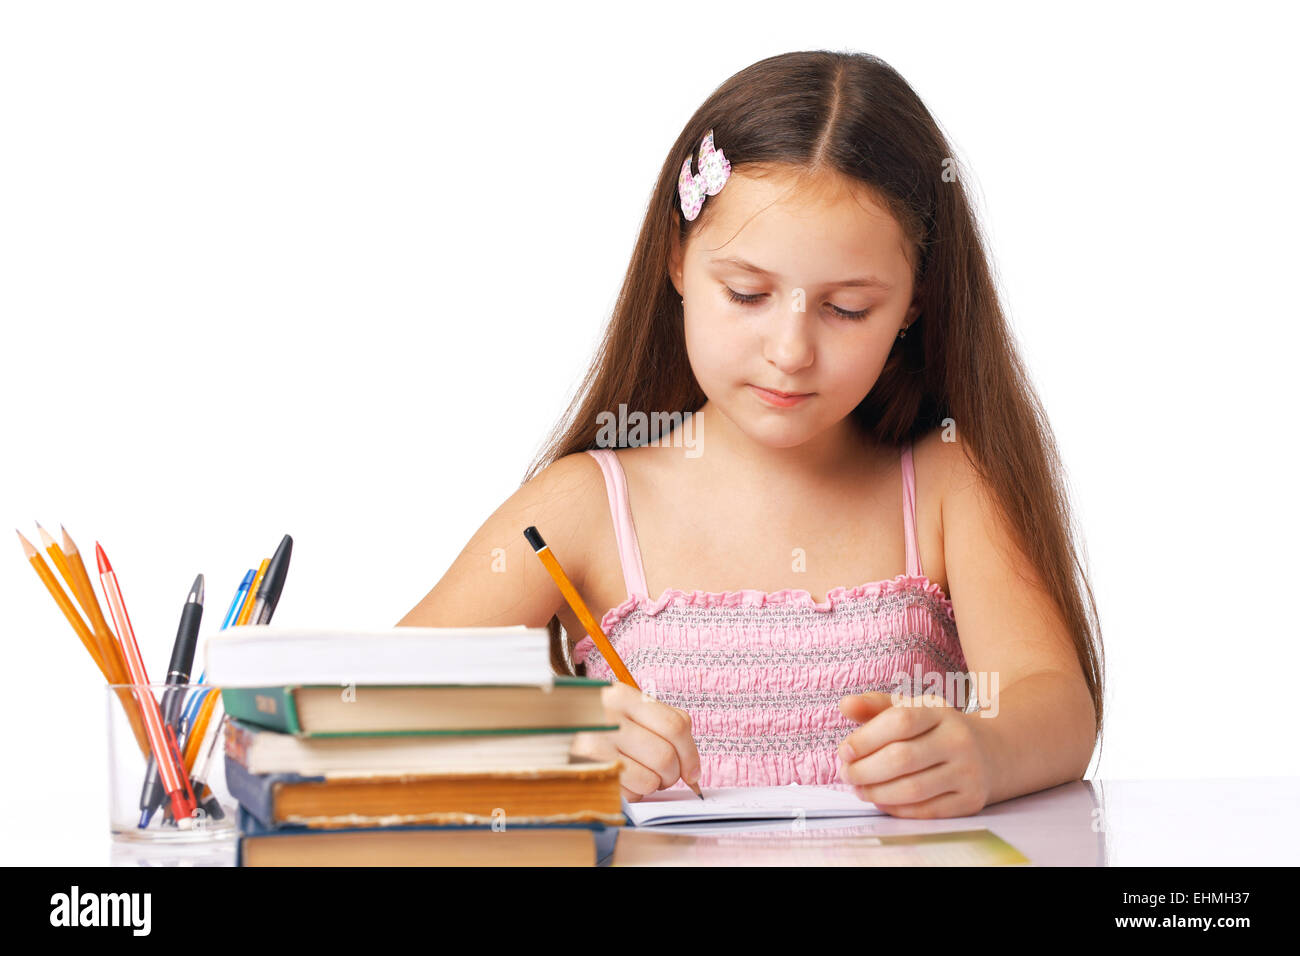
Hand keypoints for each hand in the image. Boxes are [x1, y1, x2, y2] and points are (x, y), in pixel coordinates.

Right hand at [572, 682, 701, 802]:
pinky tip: (621, 781)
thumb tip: (691, 766)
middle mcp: (607, 717)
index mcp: (622, 695)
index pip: (675, 725)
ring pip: (650, 779)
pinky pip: (627, 793)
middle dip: (672, 775)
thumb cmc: (594, 724)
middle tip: (664, 776)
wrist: (545, 731)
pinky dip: (632, 794)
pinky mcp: (584, 771)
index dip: (691, 754)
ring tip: (638, 776)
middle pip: (666, 756)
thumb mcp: (624, 709)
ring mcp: (592, 745)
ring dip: (652, 785)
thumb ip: (659, 724)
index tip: (692, 770)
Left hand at [836, 691, 993, 818]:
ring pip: (912, 789)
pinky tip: (880, 801)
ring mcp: (968, 772)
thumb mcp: (913, 709)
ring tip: (859, 789)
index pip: (900, 722)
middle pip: (902, 758)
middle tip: (846, 774)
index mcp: (940, 712)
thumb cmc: (938, 729)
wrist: (993, 752)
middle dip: (865, 770)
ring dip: (876, 792)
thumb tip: (845, 705)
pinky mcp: (971, 800)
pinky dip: (897, 809)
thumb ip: (876, 706)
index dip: (866, 738)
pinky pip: (926, 811)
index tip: (845, 751)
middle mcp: (958, 740)